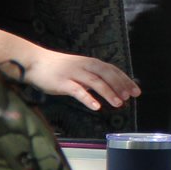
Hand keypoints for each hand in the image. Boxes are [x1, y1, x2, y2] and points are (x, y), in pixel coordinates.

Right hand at [25, 49, 140, 110]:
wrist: (34, 62)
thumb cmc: (57, 67)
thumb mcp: (79, 68)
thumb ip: (92, 76)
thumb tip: (109, 87)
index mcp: (90, 62)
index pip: (112, 70)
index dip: (125, 80)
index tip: (135, 90)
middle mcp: (84, 66)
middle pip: (107, 75)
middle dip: (121, 85)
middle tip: (130, 96)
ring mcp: (73, 73)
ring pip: (95, 82)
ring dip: (109, 93)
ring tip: (119, 103)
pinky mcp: (62, 83)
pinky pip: (77, 91)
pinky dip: (88, 99)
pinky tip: (96, 107)